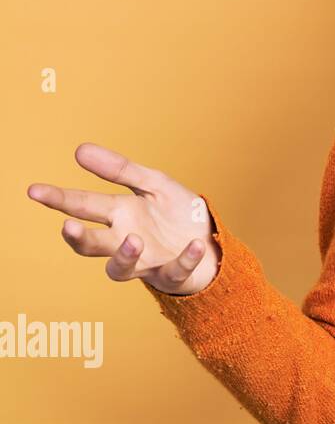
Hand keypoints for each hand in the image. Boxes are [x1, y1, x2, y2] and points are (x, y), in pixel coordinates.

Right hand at [27, 142, 220, 295]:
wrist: (211, 238)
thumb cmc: (175, 213)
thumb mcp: (153, 183)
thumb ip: (120, 170)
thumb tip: (80, 149)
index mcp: (120, 214)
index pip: (83, 205)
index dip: (59, 198)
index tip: (35, 190)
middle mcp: (126, 240)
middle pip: (93, 244)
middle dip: (79, 238)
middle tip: (70, 226)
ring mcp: (147, 261)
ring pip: (122, 269)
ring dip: (126, 256)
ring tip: (134, 240)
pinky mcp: (174, 274)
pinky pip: (175, 272)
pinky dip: (185, 259)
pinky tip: (194, 245)